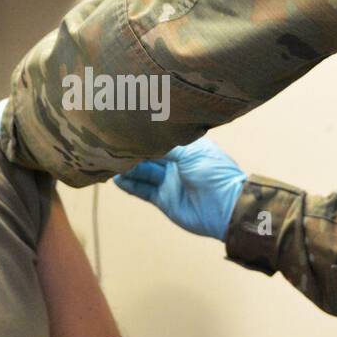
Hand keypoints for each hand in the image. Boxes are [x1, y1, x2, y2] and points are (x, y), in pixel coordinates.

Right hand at [112, 138, 244, 240]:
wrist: (225, 207)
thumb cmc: (214, 173)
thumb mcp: (191, 152)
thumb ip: (166, 145)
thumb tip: (144, 137)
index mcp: (187, 148)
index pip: (161, 139)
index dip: (145, 136)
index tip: (127, 129)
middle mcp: (177, 163)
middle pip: (149, 156)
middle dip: (133, 152)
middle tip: (112, 145)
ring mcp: (169, 182)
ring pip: (143, 172)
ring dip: (128, 168)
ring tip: (110, 162)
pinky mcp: (164, 200)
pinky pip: (143, 191)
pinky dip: (130, 185)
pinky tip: (116, 179)